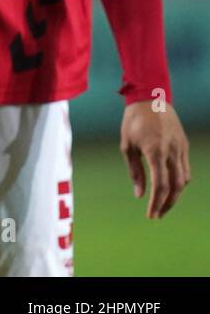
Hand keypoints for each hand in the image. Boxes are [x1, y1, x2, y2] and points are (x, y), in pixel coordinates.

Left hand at [120, 100, 190, 218]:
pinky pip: (185, 169)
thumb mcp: (127, 145)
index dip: (156, 203)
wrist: (151, 98)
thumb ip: (135, 171)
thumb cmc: (133, 121)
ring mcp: (181, 148)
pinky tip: (170, 186)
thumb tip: (139, 194)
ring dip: (174, 195)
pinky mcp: (184, 145)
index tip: (151, 214)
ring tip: (163, 203)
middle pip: (175, 187)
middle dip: (167, 204)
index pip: (160, 185)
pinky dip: (179, 182)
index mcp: (155, 152)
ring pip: (183, 180)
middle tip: (157, 214)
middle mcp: (172, 152)